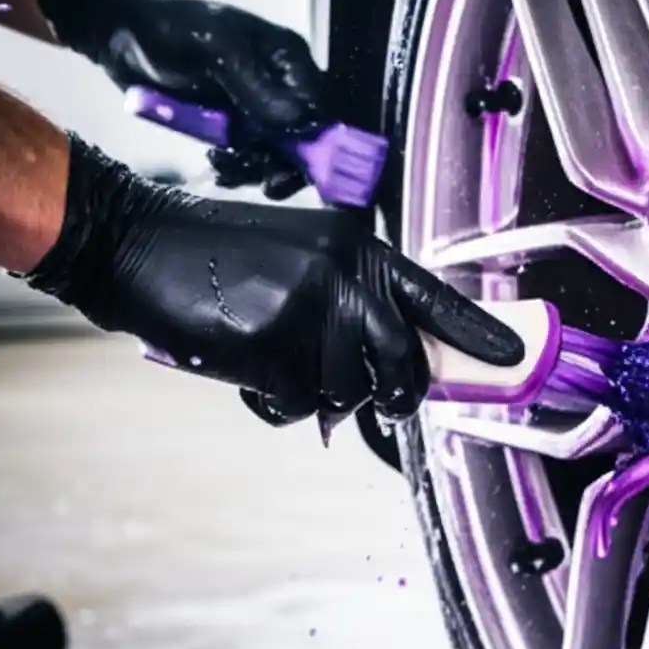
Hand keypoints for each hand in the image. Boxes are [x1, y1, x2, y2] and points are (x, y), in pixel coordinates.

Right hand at [23, 136, 524, 436]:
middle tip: (382, 407)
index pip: (432, 297)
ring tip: (273, 363)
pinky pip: (292, 405)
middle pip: (401, 361)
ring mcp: (309, 309)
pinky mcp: (269, 344)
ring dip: (313, 396)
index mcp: (356, 249)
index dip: (475, 331)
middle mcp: (344, 275)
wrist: (135, 240)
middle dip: (393, 396)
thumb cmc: (214, 252)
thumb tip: (384, 369)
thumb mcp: (298, 254)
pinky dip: (270, 402)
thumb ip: (348, 299)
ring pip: (344, 392)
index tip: (512, 355)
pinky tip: (243, 369)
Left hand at [37, 0, 324, 198]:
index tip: (298, 168)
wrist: (122, 36)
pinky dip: (237, 170)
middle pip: (307, 139)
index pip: (322, 108)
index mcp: (289, 60)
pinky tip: (218, 167)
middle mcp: (282, 87)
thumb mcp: (216, 49)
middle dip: (287, 165)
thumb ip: (256, 86)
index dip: (319, 143)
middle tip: (268, 184)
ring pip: (278, 156)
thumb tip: (298, 123)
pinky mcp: (235, 127)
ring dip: (255, 169)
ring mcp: (258, 110)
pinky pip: (250, 159)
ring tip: (223, 165)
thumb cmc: (171, 29)